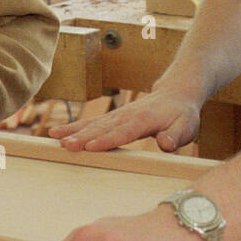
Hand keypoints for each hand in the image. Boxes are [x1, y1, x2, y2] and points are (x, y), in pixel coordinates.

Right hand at [49, 89, 200, 152]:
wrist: (176, 93)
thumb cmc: (182, 115)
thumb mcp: (186, 127)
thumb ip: (175, 136)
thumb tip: (166, 144)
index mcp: (144, 120)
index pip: (123, 132)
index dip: (106, 140)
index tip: (89, 147)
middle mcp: (127, 115)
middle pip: (102, 128)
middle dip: (83, 137)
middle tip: (66, 146)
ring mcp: (118, 115)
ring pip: (93, 124)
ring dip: (74, 131)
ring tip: (55, 138)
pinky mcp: (112, 118)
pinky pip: (91, 122)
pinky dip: (74, 127)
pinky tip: (58, 133)